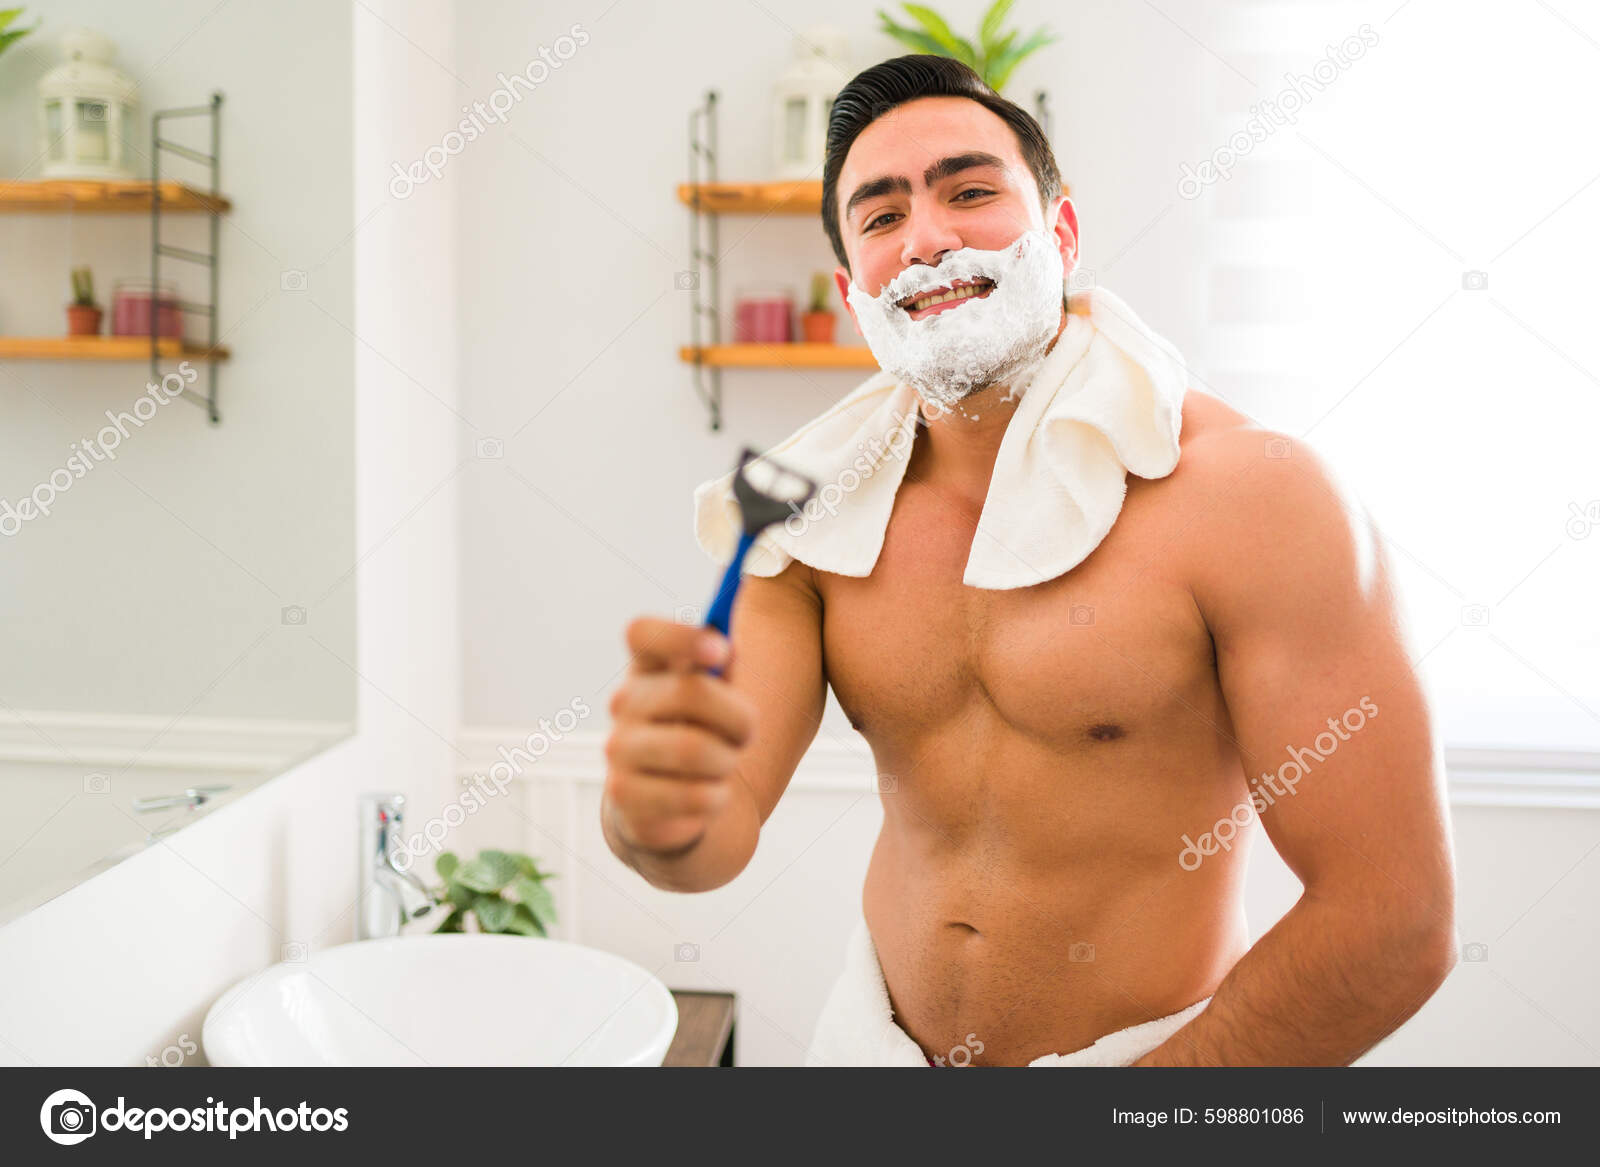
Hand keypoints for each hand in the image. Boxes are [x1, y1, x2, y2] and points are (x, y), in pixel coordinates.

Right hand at [603, 617, 755, 855]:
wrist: (668, 801)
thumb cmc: (701, 733)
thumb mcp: (716, 694)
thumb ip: (724, 667)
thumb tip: (730, 649)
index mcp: (648, 667)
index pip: (643, 632)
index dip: (681, 636)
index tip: (721, 652)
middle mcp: (625, 701)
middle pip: (690, 691)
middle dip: (739, 718)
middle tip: (748, 734)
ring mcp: (617, 746)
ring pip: (694, 749)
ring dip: (727, 762)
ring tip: (723, 767)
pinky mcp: (621, 793)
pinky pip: (692, 795)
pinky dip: (716, 797)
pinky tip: (707, 795)